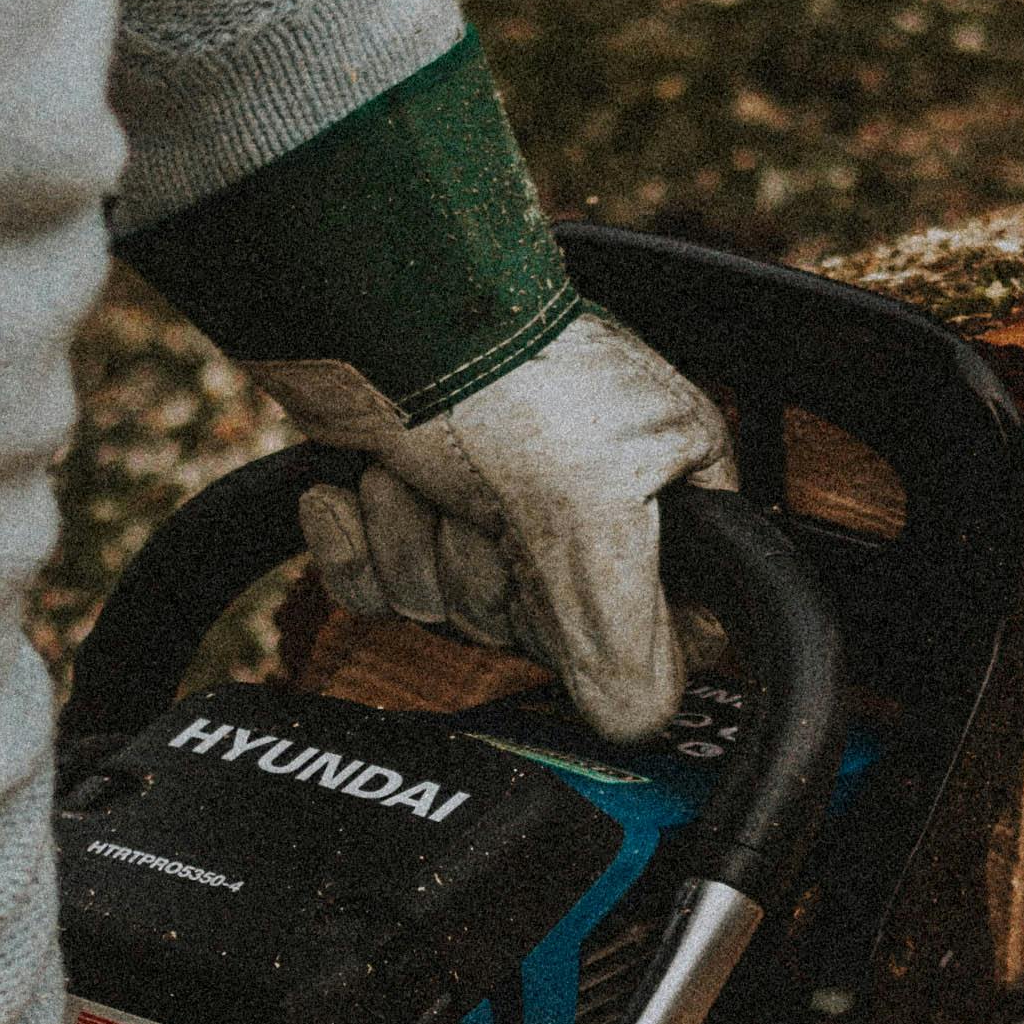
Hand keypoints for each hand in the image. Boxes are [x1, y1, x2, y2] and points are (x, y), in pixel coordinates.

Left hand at [252, 303, 735, 741]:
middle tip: (483, 510)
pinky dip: (356, 546)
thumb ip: (630, 639)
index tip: (567, 599)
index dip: (602, 629)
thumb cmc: (496, 371)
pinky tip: (358, 485)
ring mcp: (494, 498)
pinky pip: (381, 586)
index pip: (668, 621)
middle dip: (486, 578)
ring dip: (415, 551)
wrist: (362, 303)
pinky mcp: (409, 499)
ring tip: (417, 476)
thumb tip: (639, 720)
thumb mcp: (591, 519)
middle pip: (541, 627)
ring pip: (454, 609)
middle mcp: (586, 496)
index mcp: (666, 486)